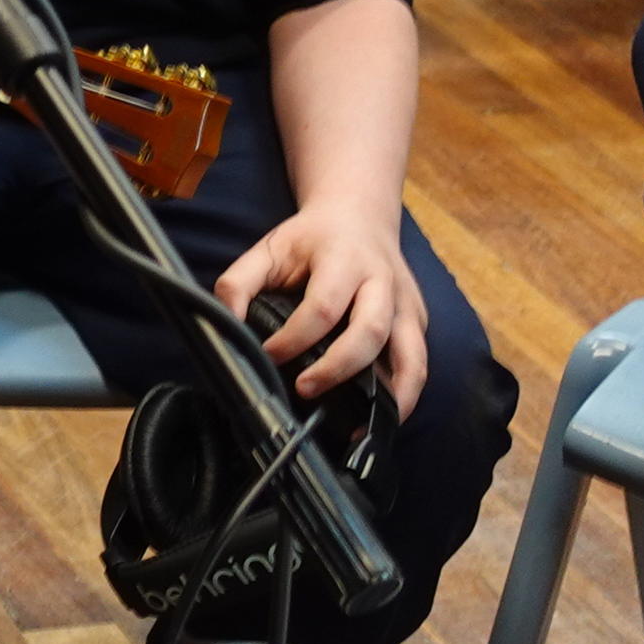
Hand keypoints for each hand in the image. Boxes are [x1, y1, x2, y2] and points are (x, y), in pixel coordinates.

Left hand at [216, 201, 429, 411]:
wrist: (360, 214)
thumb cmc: (311, 238)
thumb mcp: (269, 248)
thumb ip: (239, 282)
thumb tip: (226, 322)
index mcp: (344, 259)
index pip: (323, 306)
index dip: (294, 338)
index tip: (269, 355)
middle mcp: (382, 282)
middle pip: (370, 331)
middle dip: (338, 367)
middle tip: (304, 389)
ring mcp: (405, 303)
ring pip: (409, 354)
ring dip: (389, 395)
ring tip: (360, 429)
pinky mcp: (416, 321)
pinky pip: (417, 362)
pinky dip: (406, 394)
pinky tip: (383, 418)